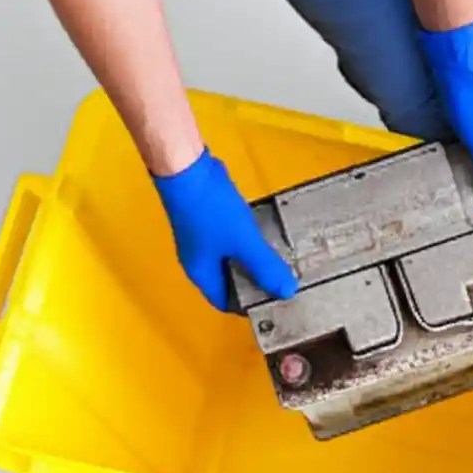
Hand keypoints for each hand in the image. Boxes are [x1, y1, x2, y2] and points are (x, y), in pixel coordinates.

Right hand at [153, 149, 296, 310]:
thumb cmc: (210, 209)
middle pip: (230, 281)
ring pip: (232, 258)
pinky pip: (231, 239)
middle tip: (283, 281)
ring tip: (281, 260)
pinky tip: (266, 235)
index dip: (248, 306)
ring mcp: (201, 238)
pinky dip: (248, 241)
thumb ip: (265, 266)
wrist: (186, 166)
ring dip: (254, 260)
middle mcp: (199, 259)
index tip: (274, 302)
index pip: (225, 302)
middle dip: (255, 282)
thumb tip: (286, 292)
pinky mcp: (207, 218)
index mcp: (201, 272)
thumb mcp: (244, 242)